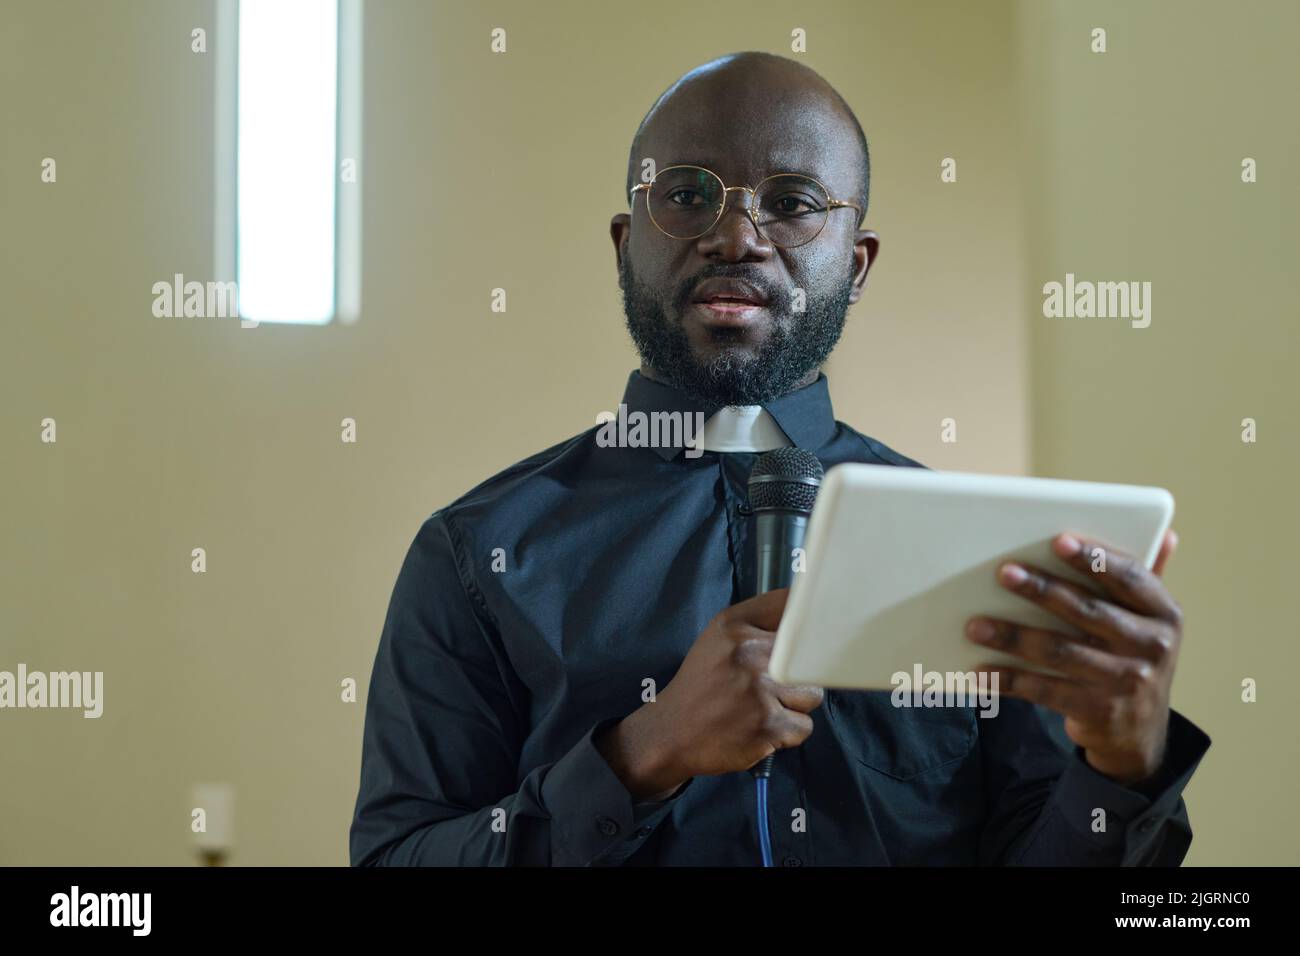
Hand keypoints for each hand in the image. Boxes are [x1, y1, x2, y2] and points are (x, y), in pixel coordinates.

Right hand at [595, 588, 823, 799]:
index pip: (792, 606)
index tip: (808, 631)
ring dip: (794, 705)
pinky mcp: (768, 725)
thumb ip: (758, 620)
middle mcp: (749, 653)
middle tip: (768, 685)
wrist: (671, 733)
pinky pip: (803, 726)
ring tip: (762, 708)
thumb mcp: (717, 638)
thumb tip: (804, 607)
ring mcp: (760, 690)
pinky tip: (761, 728)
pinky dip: (787, 733)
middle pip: (810, 657)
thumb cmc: (700, 686)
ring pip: (812, 693)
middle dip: (795, 674)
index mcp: (735, 627)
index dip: (808, 620)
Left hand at [965, 530, 1181, 785]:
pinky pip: (1045, 691)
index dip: (1094, 558)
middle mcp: (1151, 646)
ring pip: (1059, 651)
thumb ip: (1145, 579)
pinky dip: (1010, 681)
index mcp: (1164, 613)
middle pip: (1087, 611)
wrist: (1141, 732)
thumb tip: (1168, 533)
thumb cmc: (1132, 657)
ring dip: (1013, 636)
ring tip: (975, 624)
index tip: (1058, 540)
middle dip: (1042, 589)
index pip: (1129, 577)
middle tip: (1004, 572)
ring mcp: (1126, 682)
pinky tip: (981, 671)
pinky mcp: (1098, 711)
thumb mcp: (1148, 621)